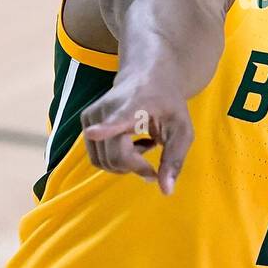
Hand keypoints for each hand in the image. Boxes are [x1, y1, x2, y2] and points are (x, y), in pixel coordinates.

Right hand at [79, 71, 193, 194]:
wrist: (147, 76)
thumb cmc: (168, 104)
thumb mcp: (182, 131)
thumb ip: (175, 160)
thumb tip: (166, 191)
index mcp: (135, 106)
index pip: (118, 119)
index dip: (106, 128)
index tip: (93, 132)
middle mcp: (108, 109)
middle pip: (116, 157)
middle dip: (137, 165)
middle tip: (154, 150)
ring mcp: (92, 115)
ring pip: (104, 161)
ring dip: (126, 163)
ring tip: (144, 143)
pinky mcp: (85, 121)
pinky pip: (97, 156)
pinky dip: (115, 158)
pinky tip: (130, 141)